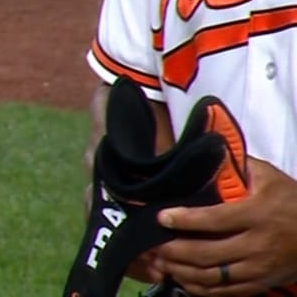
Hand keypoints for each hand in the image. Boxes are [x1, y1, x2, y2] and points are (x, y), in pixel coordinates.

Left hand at [152, 158, 296, 294]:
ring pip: (213, 277)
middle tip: (152, 245)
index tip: (161, 217)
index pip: (214, 220)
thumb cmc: (292, 200)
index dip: (184, 220)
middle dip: (174, 251)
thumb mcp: (269, 177)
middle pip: (207, 253)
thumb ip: (237, 165)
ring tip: (160, 263)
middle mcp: (258, 245)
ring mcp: (260, 269)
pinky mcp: (263, 284)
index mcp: (258, 215)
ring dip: (182, 272)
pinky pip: (226, 292)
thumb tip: (205, 151)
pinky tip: (183, 280)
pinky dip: (201, 289)